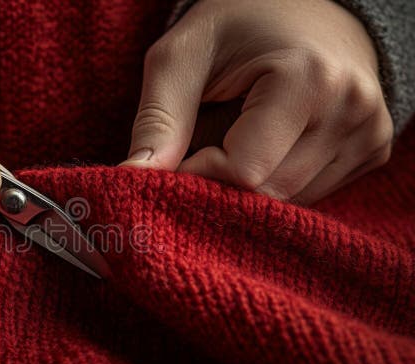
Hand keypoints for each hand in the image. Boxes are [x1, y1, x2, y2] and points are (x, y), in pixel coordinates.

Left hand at [121, 0, 393, 203]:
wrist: (302, 9)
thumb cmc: (234, 27)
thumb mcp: (181, 57)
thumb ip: (157, 118)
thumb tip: (131, 178)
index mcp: (308, 79)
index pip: (244, 172)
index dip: (198, 175)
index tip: (178, 155)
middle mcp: (352, 110)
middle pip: (268, 194)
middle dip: (221, 185)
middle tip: (201, 148)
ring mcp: (370, 133)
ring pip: (289, 204)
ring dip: (248, 187)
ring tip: (238, 137)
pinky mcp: (373, 151)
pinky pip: (310, 197)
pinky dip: (276, 183)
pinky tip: (269, 145)